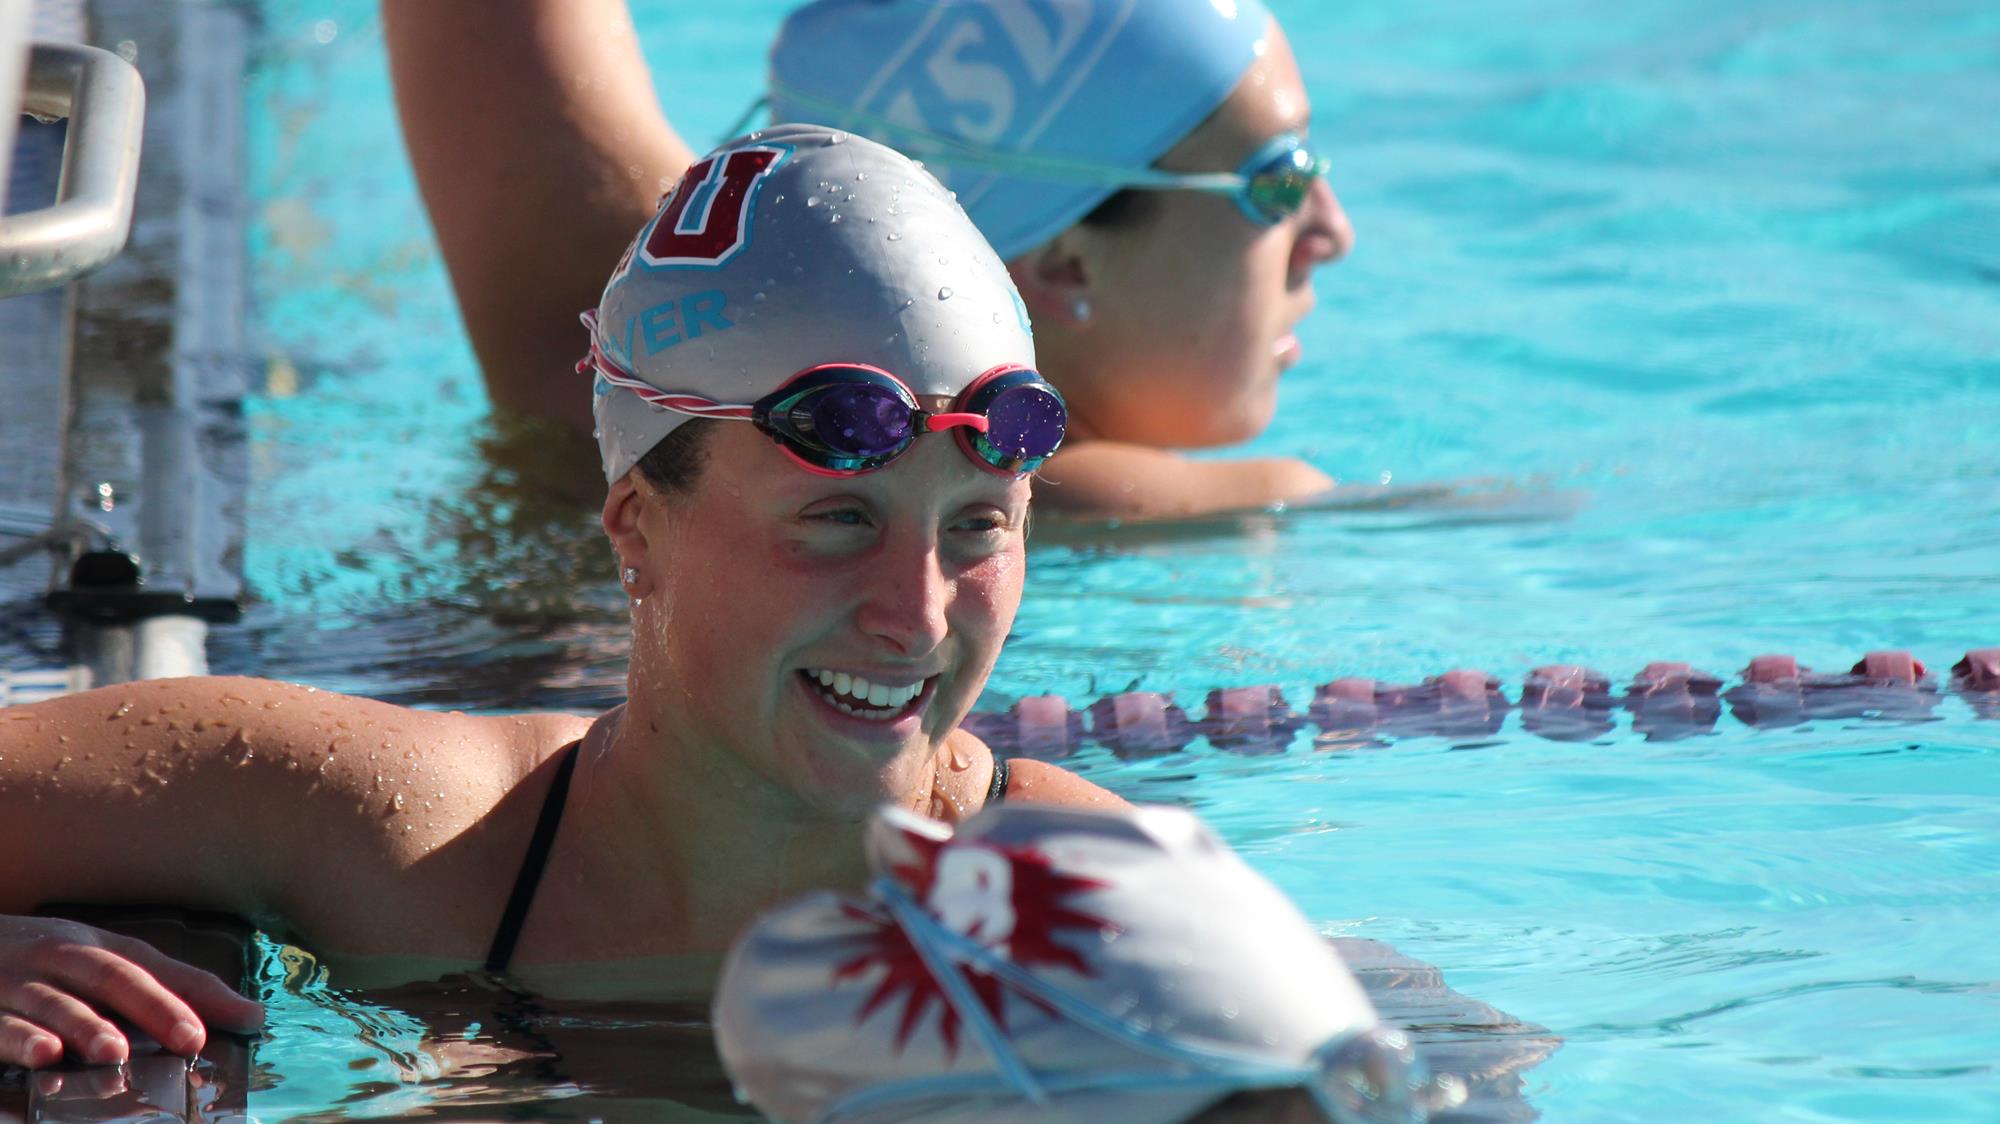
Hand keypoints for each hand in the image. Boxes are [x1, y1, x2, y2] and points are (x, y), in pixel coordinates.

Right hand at [0, 915, 262, 1067]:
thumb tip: (248, 1015)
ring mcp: (14, 984)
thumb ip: (166, 988)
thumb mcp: (93, 962)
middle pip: (110, 976)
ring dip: (87, 1026)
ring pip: (54, 1003)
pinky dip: (20, 1040)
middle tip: (190, 1038)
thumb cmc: (35, 962)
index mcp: (91, 945)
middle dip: (153, 1006)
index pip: (153, 966)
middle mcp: (56, 957)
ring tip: (117, 1051)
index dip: (198, 993)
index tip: (247, 1020)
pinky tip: (44, 1055)